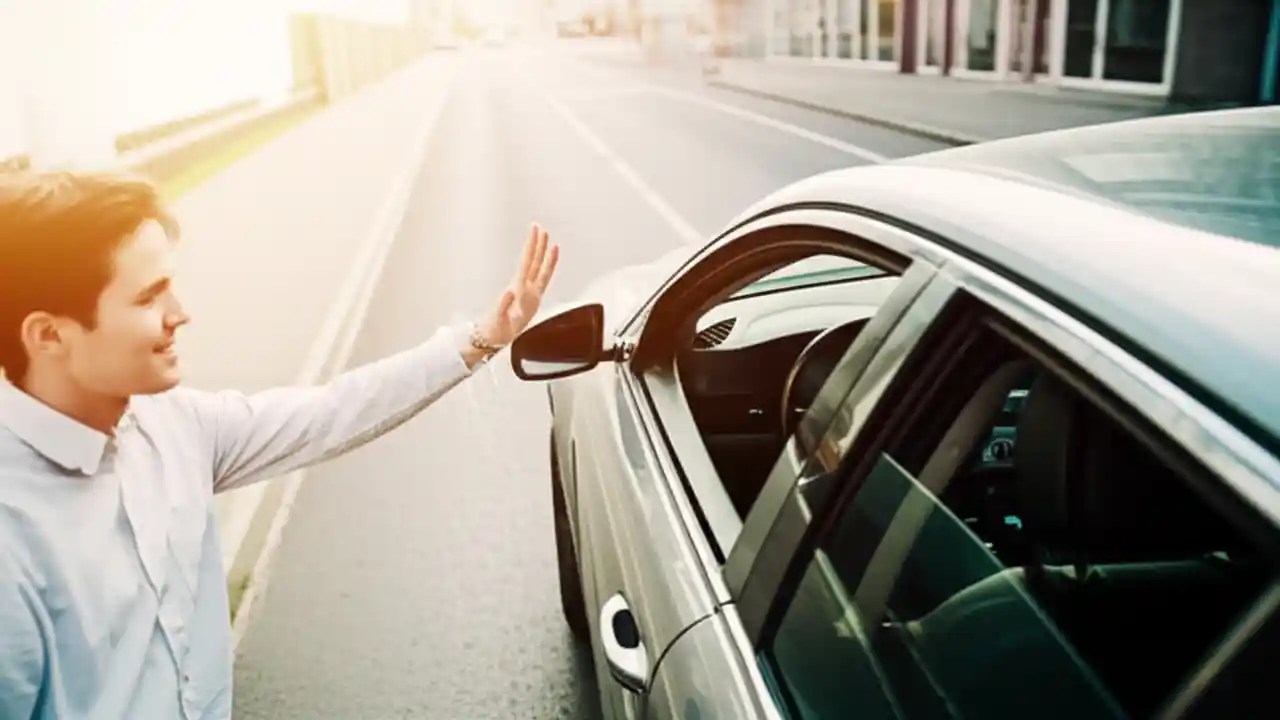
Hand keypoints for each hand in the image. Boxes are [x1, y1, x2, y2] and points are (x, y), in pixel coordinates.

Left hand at [473, 223, 558, 351]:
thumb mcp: (499, 320)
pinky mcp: (530, 299)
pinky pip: (540, 279)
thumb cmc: (496, 330)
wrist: (492, 338)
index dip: (533, 248)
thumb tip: (510, 292)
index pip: (527, 264)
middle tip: (540, 228)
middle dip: (537, 245)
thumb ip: (503, 305)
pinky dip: (545, 268)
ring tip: (546, 239)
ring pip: (537, 269)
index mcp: (518, 290)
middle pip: (532, 262)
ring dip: (541, 254)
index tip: (538, 233)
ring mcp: (527, 293)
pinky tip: (546, 262)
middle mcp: (523, 289)